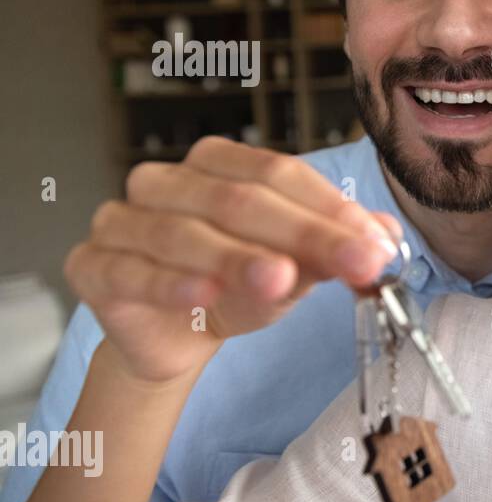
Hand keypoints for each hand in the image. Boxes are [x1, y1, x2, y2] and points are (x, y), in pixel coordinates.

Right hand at [65, 137, 401, 383]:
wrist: (178, 338)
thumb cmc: (238, 286)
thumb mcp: (298, 266)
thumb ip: (337, 248)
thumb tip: (387, 237)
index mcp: (219, 163)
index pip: (279, 174)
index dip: (330, 209)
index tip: (375, 245)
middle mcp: (165, 181)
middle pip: (238, 200)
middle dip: (303, 235)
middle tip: (353, 263)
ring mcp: (122, 219)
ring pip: (183, 233)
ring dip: (237, 257)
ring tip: (281, 279)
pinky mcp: (93, 265)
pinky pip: (130, 271)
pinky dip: (170, 283)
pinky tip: (204, 295)